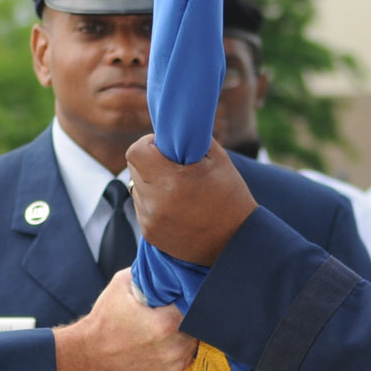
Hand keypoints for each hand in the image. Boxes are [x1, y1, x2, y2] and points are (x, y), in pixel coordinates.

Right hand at [54, 269, 195, 370]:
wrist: (88, 356)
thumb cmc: (103, 322)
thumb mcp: (121, 285)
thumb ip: (147, 273)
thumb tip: (164, 263)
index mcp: (166, 323)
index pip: (193, 303)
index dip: (186, 297)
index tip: (176, 297)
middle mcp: (174, 347)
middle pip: (195, 324)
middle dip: (185, 316)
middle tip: (168, 312)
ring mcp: (173, 365)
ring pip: (192, 343)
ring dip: (183, 334)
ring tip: (162, 329)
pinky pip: (185, 359)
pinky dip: (177, 351)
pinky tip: (160, 344)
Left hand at [126, 134, 256, 265]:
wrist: (237, 243)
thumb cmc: (230, 197)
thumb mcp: (218, 159)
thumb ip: (191, 138)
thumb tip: (173, 128)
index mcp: (171, 181)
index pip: (135, 152)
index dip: (148, 144)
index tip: (164, 148)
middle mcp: (155, 203)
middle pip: (133, 168)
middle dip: (149, 162)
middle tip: (172, 167)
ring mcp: (150, 221)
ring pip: (137, 189)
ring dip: (151, 184)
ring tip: (177, 190)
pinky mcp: (150, 234)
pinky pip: (142, 208)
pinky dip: (154, 203)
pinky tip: (177, 207)